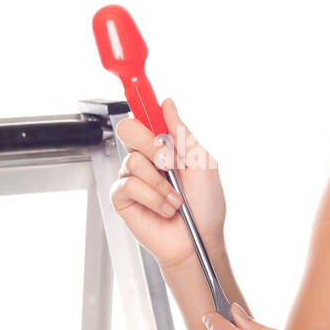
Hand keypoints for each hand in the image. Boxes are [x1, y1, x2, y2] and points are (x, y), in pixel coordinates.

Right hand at [111, 98, 226, 273]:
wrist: (199, 242)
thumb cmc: (206, 207)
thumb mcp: (202, 163)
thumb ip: (182, 133)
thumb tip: (167, 104)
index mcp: (166, 145)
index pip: (147, 114)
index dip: (139, 98)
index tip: (137, 87)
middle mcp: (147, 157)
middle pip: (128, 128)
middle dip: (151, 143)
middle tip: (169, 162)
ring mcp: (133, 177)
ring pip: (133, 160)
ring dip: (161, 184)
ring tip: (175, 200)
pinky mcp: (123, 197)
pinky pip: (128, 184)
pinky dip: (152, 198)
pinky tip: (164, 209)